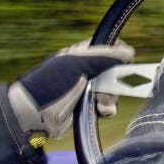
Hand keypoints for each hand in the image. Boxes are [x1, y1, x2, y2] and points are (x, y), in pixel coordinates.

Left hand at [8, 40, 134, 139]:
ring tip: (98, 102)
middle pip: (116, 71)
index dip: (119, 54)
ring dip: (110, 97)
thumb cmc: (50, 85)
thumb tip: (129, 52)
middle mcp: (88, 70)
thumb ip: (103, 56)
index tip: (123, 63)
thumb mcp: (76, 64)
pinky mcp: (89, 106)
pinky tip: (100, 110)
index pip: (110, 48)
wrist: (34, 115)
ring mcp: (89, 89)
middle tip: (105, 87)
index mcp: (83, 54)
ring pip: (115, 90)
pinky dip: (108, 109)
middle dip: (116, 81)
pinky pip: (109, 106)